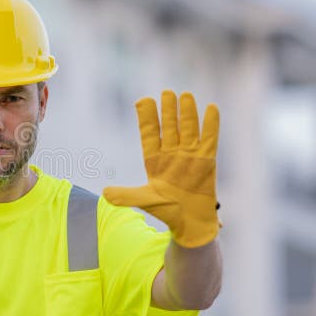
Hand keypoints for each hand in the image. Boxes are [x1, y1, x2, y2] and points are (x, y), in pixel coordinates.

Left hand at [102, 90, 219, 247]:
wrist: (190, 222)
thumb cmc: (166, 211)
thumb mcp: (145, 200)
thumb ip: (127, 195)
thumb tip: (105, 193)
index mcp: (154, 160)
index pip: (150, 134)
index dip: (147, 118)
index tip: (143, 100)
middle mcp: (172, 153)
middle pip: (170, 127)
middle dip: (168, 110)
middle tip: (166, 92)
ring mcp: (190, 155)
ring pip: (188, 129)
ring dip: (187, 113)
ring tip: (185, 94)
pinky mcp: (207, 160)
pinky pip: (209, 138)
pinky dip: (211, 124)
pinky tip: (211, 107)